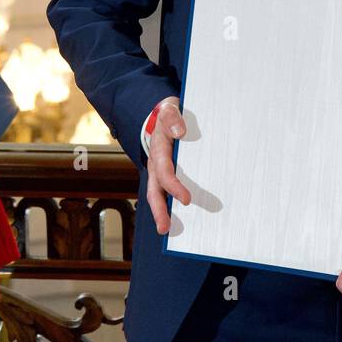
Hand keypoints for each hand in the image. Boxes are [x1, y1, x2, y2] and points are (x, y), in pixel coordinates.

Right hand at [145, 96, 190, 233]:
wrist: (165, 114)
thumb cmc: (170, 114)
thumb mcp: (170, 109)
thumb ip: (172, 118)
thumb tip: (180, 132)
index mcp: (158, 151)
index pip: (164, 172)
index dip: (174, 187)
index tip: (187, 199)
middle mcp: (155, 165)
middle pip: (154, 191)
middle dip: (159, 211)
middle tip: (164, 229)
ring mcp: (159, 171)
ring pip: (158, 195)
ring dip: (162, 213)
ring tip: (169, 231)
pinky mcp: (166, 173)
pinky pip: (167, 192)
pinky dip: (171, 206)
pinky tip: (184, 218)